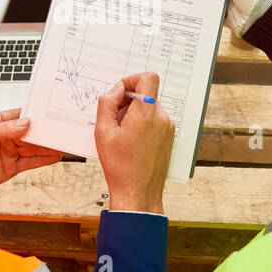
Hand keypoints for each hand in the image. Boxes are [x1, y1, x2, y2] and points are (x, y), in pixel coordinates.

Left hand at [0, 108, 62, 199]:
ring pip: (33, 147)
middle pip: (30, 132)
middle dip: (44, 131)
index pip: (19, 116)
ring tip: (63, 142)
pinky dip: (43, 159)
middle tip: (60, 129)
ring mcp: (9, 152)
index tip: (49, 114)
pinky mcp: (11, 167)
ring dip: (47, 145)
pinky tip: (54, 156)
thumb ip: (2, 129)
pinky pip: (31, 162)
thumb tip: (24, 123)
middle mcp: (4, 136)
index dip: (34, 115)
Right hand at [94, 72, 173, 214]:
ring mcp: (168, 128)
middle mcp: (162, 118)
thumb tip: (116, 89)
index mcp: (146, 114)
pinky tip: (131, 142)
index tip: (120, 94)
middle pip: (146, 94)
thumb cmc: (120, 166)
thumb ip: (107, 103)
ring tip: (122, 136)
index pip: (148, 78)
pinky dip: (142, 124)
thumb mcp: (103, 131)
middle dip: (128, 102)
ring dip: (134, 114)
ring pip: (149, 108)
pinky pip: (155, 120)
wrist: (138, 193)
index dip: (132, 80)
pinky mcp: (169, 137)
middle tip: (114, 122)